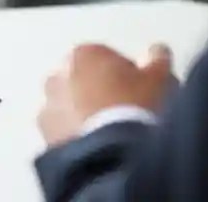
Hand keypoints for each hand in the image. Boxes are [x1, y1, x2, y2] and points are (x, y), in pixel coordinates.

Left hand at [36, 43, 176, 147]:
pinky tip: (103, 147)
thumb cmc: (135, 109)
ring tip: (116, 133)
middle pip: (85, 81)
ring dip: (88, 117)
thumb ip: (157, 60)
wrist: (115, 154)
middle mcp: (57, 78)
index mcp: (81, 54)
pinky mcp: (48, 140)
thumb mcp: (160, 78)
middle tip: (129, 111)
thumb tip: (157, 53)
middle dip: (103, 93)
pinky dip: (81, 138)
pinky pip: (67, 134)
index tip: (141, 89)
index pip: (106, 58)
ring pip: (72, 109)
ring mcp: (49, 111)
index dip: (127, 75)